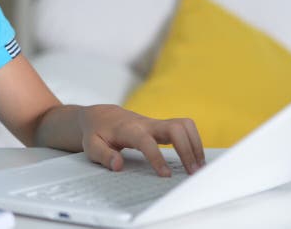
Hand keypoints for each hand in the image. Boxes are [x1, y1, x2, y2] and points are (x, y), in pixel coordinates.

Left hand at [77, 104, 204, 176]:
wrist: (100, 116)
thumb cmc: (96, 133)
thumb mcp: (91, 146)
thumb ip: (103, 155)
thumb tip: (118, 165)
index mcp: (128, 129)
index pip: (146, 141)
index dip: (157, 157)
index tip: (165, 175)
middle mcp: (146, 124)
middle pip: (174, 128)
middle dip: (187, 149)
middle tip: (192, 172)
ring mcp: (156, 124)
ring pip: (184, 125)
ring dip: (195, 145)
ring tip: (198, 168)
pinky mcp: (162, 127)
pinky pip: (185, 129)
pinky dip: (194, 142)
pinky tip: (195, 160)